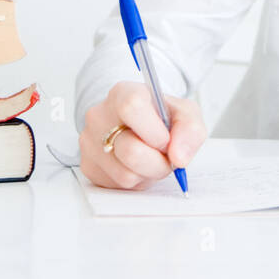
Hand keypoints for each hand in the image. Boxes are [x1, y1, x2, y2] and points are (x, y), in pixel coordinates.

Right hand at [79, 81, 206, 189]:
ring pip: (126, 175)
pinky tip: (138, 166)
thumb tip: (179, 156)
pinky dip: (135, 181)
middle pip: (131, 151)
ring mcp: (89, 142)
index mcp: (122, 93)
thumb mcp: (184, 113)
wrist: (139, 127)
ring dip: (148, 174)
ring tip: (151, 158)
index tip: (166, 140)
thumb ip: (191, 129)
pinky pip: (117, 185)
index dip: (155, 132)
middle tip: (165, 156)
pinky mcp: (88, 166)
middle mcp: (99, 115)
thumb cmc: (161, 117)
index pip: (132, 107)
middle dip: (158, 162)